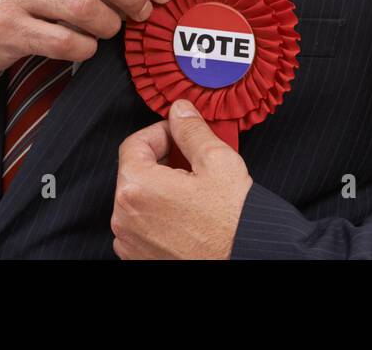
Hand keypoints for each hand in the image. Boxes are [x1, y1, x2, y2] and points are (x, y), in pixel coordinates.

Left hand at [112, 99, 253, 258]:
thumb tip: (181, 112)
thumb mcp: (217, 161)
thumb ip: (191, 130)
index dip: (160, 132)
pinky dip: (160, 216)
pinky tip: (188, 215)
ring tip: (193, 190)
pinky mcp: (139, 258)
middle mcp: (125, 217)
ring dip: (161, 189)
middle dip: (162, 161)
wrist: (247, 259)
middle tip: (192, 161)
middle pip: (136, 172)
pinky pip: (143, 226)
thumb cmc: (232, 223)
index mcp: (137, 187)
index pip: (134, 143)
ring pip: (140, 200)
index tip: (178, 134)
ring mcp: (130, 242)